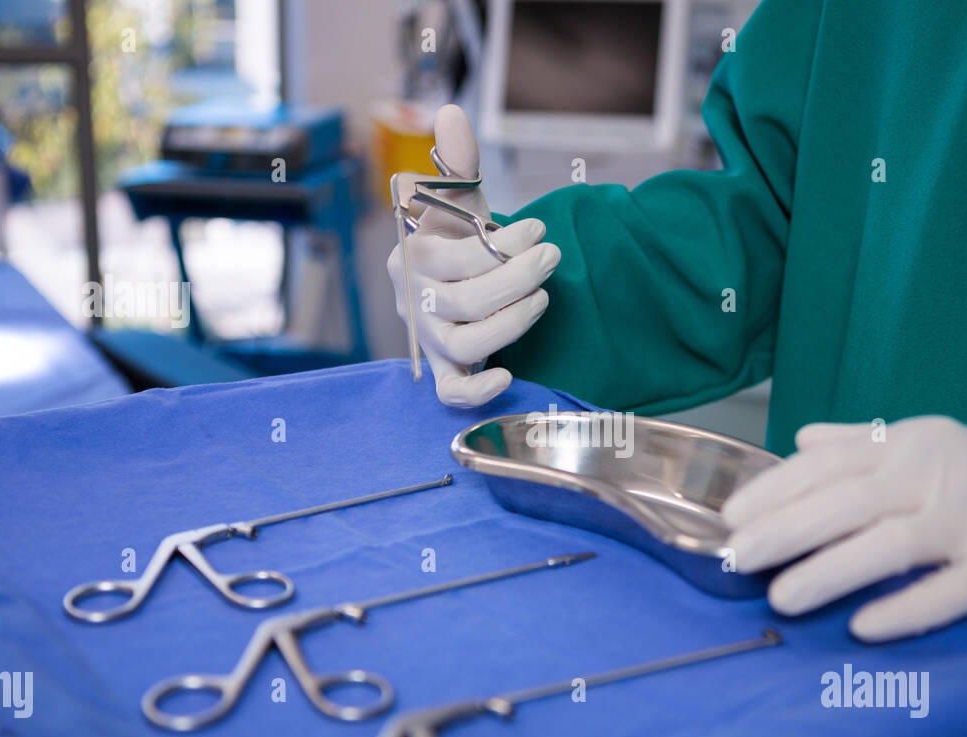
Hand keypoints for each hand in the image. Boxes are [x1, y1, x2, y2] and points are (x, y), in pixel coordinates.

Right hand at [387, 104, 560, 406]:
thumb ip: (457, 162)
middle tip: (552, 256)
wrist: (452, 279)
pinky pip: (451, 393)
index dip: (505, 245)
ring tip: (543, 297)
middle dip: (519, 277)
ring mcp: (431, 339)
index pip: (460, 257)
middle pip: (468, 301)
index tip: (538, 229)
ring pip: (467, 342)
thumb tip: (453, 114)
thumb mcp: (457, 199)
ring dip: (513, 321)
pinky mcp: (447, 370)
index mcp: (414, 255)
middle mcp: (415, 301)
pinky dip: (477, 390)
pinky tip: (508, 374)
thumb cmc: (457, 238)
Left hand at [722, 416, 966, 640]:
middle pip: (849, 502)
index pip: (830, 463)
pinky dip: (902, 610)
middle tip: (736, 559)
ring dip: (830, 572)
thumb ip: (865, 442)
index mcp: (914, 443)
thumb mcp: (934, 444)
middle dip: (785, 531)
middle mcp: (939, 475)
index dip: (776, 489)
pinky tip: (861, 628)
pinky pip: (944, 594)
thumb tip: (801, 440)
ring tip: (781, 598)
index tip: (731, 518)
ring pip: (889, 546)